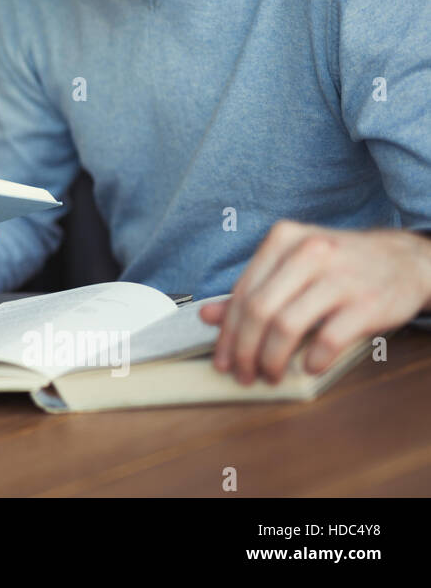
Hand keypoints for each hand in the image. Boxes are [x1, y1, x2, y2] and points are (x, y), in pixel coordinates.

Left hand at [200, 222, 430, 384]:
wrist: (406, 261)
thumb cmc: (340, 266)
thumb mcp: (293, 267)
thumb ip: (252, 290)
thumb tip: (207, 315)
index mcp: (283, 239)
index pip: (243, 293)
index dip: (227, 333)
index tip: (223, 359)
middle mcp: (309, 252)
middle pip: (259, 311)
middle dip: (245, 351)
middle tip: (244, 374)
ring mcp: (340, 276)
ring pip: (287, 326)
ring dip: (272, 360)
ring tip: (271, 375)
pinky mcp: (367, 302)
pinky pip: (328, 339)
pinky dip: (312, 359)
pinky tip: (308, 366)